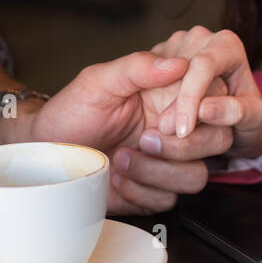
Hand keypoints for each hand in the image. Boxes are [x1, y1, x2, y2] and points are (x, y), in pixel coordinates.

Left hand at [28, 52, 233, 214]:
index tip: (167, 117)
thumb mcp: (98, 81)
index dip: (198, 111)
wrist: (45, 152)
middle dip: (180, 147)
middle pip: (216, 141)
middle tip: (144, 139)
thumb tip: (178, 62)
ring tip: (121, 158)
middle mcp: (172, 129)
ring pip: (196, 175)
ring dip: (156, 172)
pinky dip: (139, 191)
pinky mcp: (152, 192)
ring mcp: (165, 163)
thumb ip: (137, 67)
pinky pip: (167, 200)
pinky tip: (114, 178)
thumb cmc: (71, 111)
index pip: (211, 99)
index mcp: (167, 96)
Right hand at [149, 26, 261, 158]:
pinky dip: (150, 104)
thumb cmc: (248, 116)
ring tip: (167, 135)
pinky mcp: (157, 58)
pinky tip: (159, 125)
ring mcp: (175, 46)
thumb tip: (205, 109)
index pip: (203, 65)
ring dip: (159, 109)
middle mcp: (199, 39)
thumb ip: (235, 112)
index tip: (183, 130)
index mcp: (226, 45)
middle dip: (172, 108)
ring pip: (159, 76)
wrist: (235, 119)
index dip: (190, 97)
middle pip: (177, 72)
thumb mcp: (252, 118)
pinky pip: (146, 80)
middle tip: (170, 137)